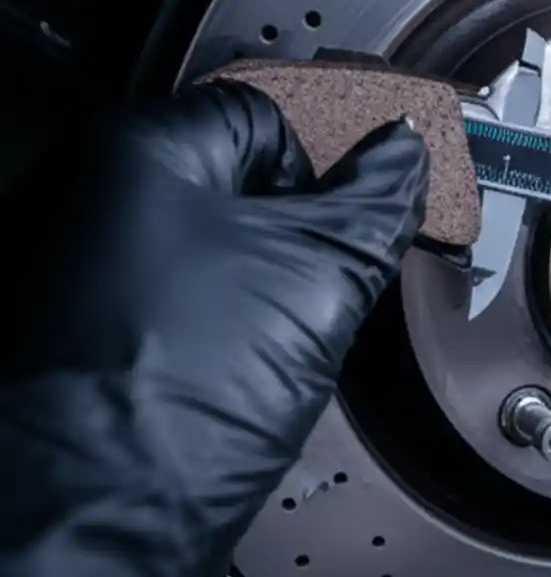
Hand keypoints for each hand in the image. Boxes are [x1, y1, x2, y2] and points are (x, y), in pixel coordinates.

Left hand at [0, 80, 426, 576]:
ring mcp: (65, 261)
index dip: (324, 164)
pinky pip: (158, 288)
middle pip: (227, 176)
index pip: (264, 112)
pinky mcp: (64, 326)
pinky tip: (222, 361)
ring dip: (248, 272)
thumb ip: (373, 204)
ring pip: (194, 238)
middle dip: (288, 224)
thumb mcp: (317, 280)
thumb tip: (403, 155)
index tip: (357, 205)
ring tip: (267, 334)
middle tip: (319, 278)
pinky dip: (203, 312)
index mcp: (135, 150)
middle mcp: (82, 192)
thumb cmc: (170, 401)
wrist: (88, 521)